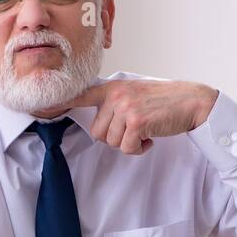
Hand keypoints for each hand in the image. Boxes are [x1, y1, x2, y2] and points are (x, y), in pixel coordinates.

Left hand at [74, 80, 218, 154]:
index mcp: (113, 88)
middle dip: (115, 138)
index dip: (63, 102)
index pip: (82, 95)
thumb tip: (99, 123)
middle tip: (133, 130)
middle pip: (97, 132)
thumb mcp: (135, 93)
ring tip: (145, 131)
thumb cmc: (164, 101)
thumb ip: (115, 102)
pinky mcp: (136, 122)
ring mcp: (125, 108)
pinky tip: (151, 137)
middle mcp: (115, 96)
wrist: (192, 101)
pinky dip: (140, 149)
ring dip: (129, 143)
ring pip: (112, 142)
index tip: (45, 105)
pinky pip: (127, 148)